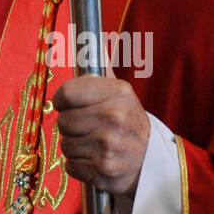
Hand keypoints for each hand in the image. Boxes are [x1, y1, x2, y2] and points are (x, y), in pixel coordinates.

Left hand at [52, 74, 149, 195]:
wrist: (152, 161)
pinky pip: (71, 165)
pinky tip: (95, 160)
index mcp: (117, 92)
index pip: (66, 92)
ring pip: (65, 144)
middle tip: (87, 128)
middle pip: (63, 121)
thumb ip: (97, 76)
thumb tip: (78, 44)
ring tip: (93, 145)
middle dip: (70, 126)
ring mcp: (109, 144)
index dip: (62, 100)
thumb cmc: (128, 123)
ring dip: (75, 147)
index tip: (66, 105)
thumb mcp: (120, 94)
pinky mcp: (104, 169)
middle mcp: (114, 116)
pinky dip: (79, 165)